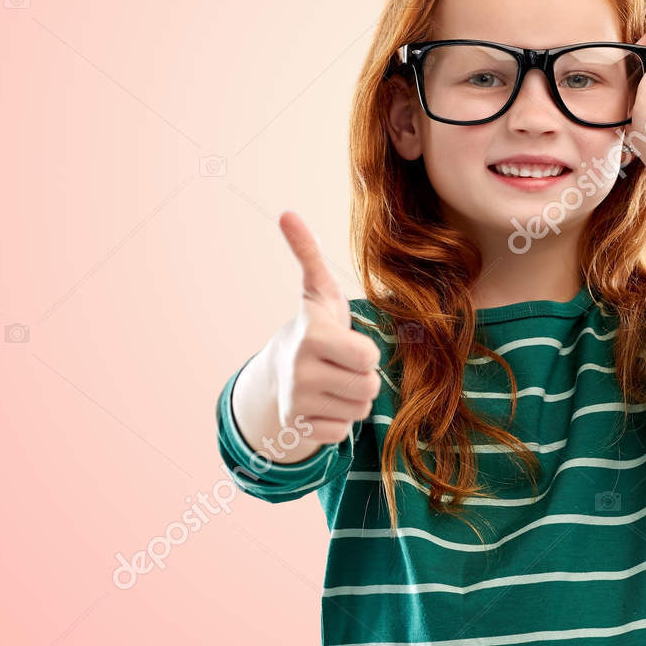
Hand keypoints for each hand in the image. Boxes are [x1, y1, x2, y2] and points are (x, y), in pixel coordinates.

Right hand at [269, 211, 380, 445]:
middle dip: (362, 377)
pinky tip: (322, 404)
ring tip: (333, 383)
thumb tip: (287, 213)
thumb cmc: (314, 327)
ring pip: (358, 411)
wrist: (278, 372)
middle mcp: (299, 371)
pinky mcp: (298, 428)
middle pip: (367, 387)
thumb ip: (308, 253)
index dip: (365, 352)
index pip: (368, 357)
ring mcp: (296, 403)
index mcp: (311, 337)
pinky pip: (342, 432)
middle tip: (342, 366)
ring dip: (353, 399)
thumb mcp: (317, 292)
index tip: (347, 344)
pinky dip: (338, 421)